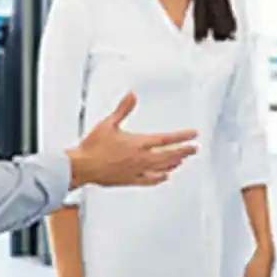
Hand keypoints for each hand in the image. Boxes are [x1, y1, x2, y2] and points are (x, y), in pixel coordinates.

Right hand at [66, 92, 197, 187]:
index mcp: (138, 143)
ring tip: (182, 160)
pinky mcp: (130, 180)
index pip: (166, 139)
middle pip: (169, 155)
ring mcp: (137, 171)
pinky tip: (165, 176)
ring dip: (174, 163)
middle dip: (183, 151)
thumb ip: (123, 109)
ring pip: (162, 168)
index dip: (182, 136)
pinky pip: (149, 181)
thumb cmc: (93, 146)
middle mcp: (141, 158)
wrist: (82, 167)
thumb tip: (132, 95)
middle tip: (194, 149)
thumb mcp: (108, 123)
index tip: (193, 135)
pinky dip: (160, 178)